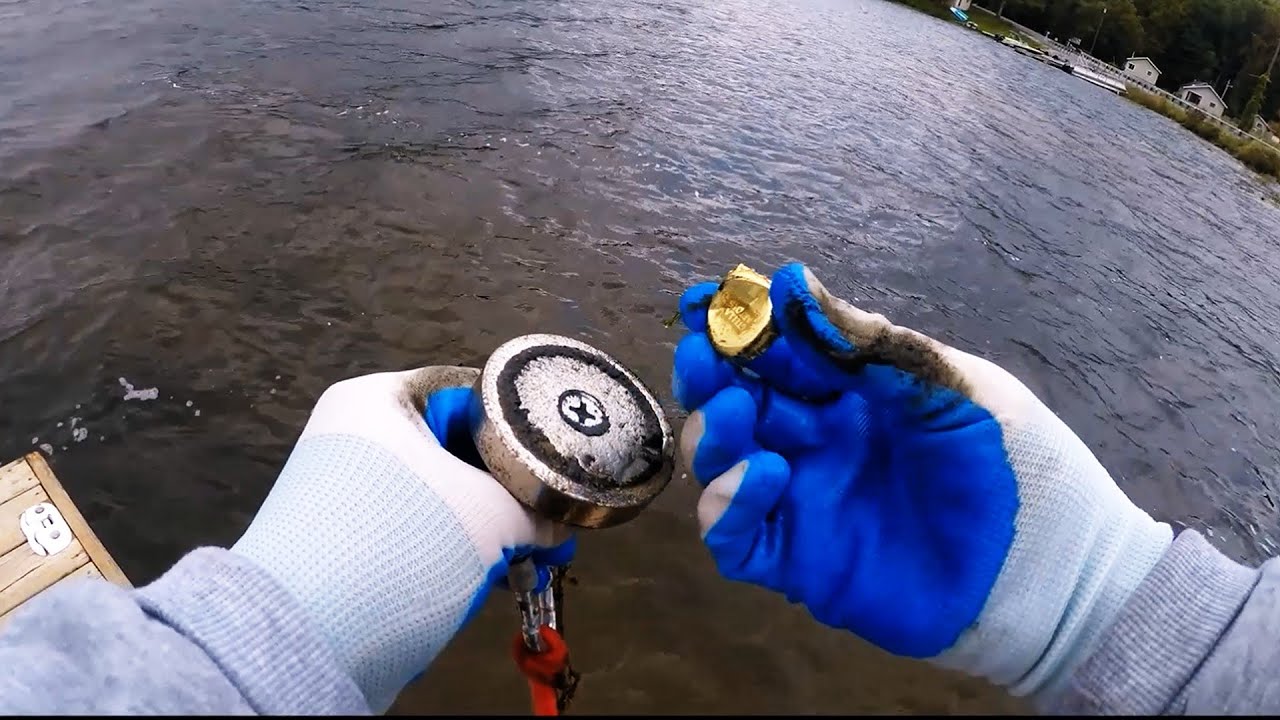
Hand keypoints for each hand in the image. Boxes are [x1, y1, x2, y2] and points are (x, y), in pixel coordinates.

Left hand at [231, 366, 572, 712]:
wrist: (309, 636)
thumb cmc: (398, 547)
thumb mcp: (490, 518)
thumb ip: (537, 510)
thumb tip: (559, 522)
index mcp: (377, 399)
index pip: (472, 393)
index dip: (523, 428)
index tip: (556, 466)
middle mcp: (355, 432)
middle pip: (459, 449)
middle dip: (508, 492)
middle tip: (548, 522)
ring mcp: (348, 486)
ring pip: (443, 496)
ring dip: (487, 528)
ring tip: (526, 559)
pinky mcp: (347, 536)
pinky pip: (418, 529)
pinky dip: (455, 549)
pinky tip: (492, 577)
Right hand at [672, 263, 1171, 697]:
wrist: (1050, 572)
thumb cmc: (1015, 465)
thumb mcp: (952, 390)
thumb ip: (873, 346)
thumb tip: (792, 284)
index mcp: (852, 389)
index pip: (776, 348)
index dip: (735, 321)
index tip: (704, 300)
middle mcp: (816, 439)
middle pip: (732, 399)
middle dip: (709, 373)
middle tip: (706, 357)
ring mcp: (802, 500)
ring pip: (720, 461)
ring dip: (714, 433)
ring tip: (741, 416)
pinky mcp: (797, 562)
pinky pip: (733, 537)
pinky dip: (727, 505)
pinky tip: (765, 477)